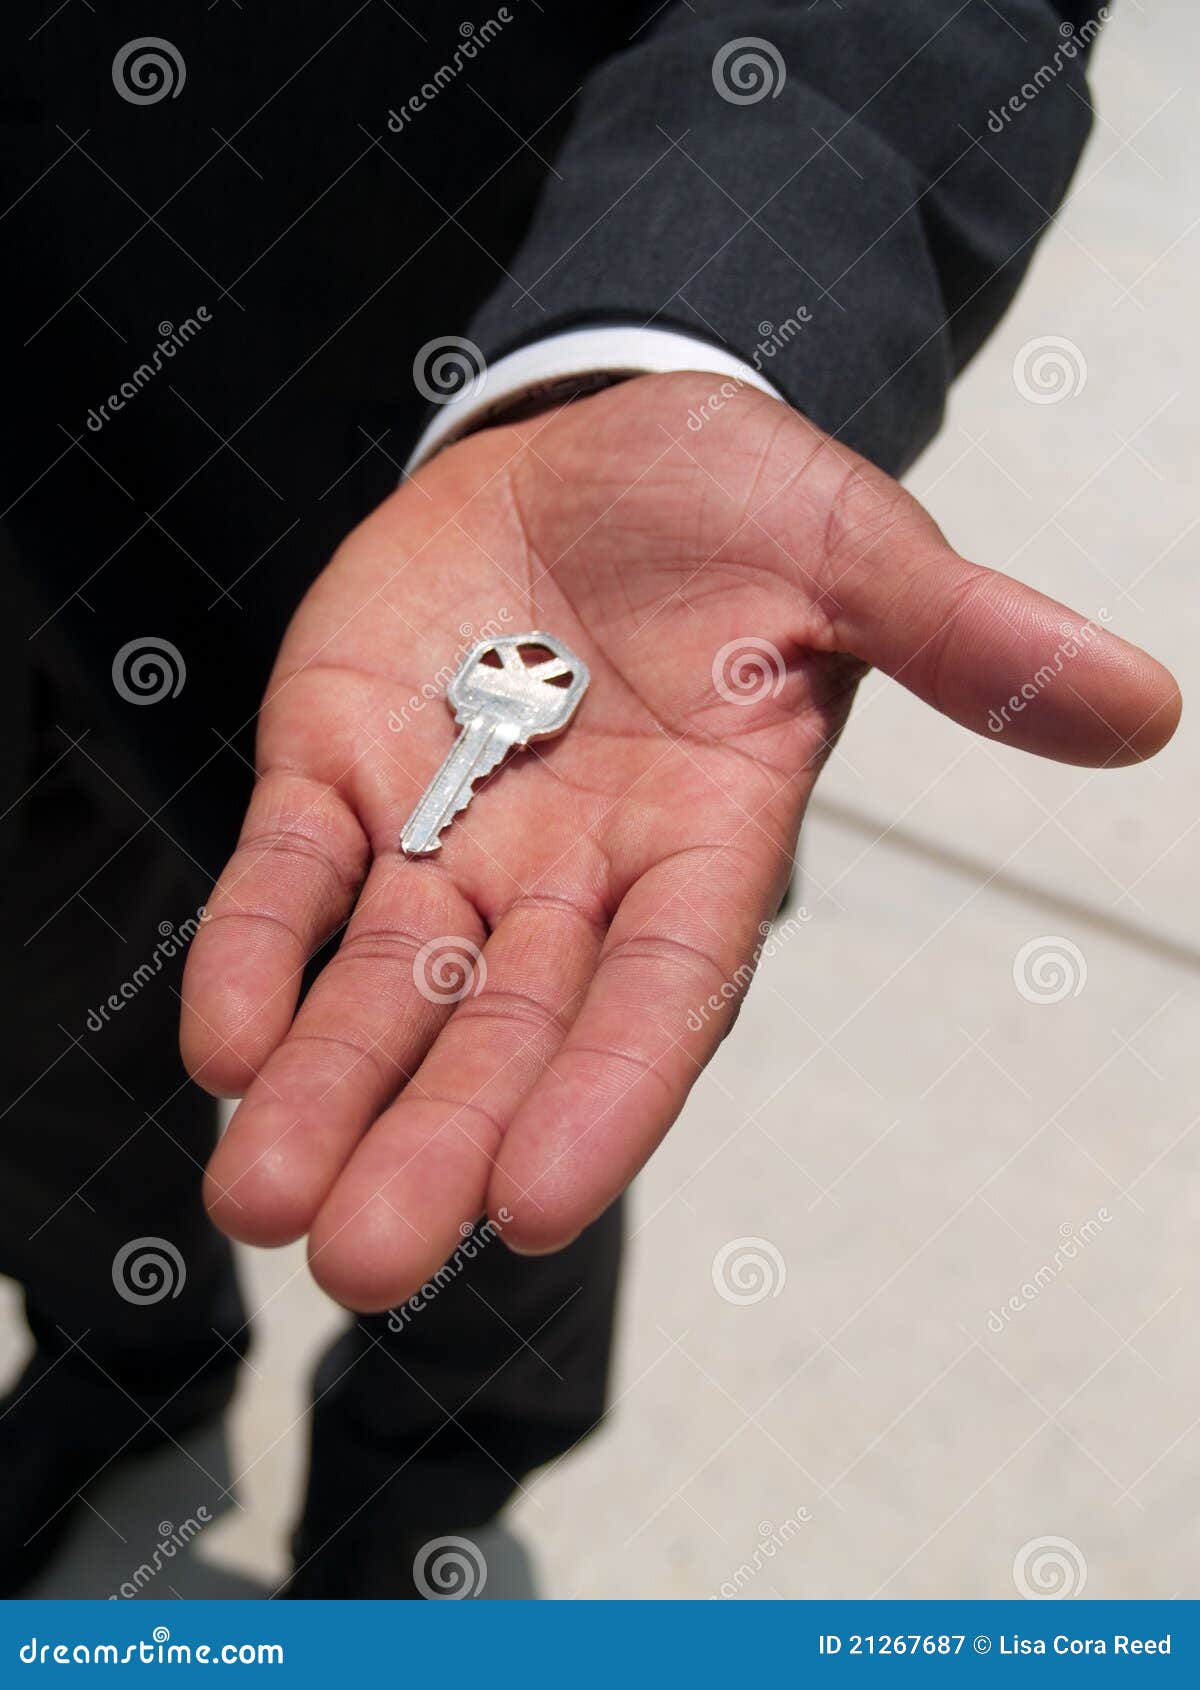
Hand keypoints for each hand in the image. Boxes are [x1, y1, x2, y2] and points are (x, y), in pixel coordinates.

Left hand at [180, 373, 1179, 1309]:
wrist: (598, 442)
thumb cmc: (738, 507)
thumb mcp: (854, 551)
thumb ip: (965, 637)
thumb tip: (1143, 708)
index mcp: (703, 839)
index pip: (661, 993)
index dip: (604, 1095)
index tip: (534, 1206)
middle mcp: (572, 866)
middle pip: (505, 1025)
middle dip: (435, 1136)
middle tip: (362, 1263)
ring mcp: (447, 820)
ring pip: (384, 979)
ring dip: (324, 1086)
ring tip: (259, 1203)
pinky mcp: (341, 757)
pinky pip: (291, 868)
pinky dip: (256, 948)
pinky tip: (220, 1042)